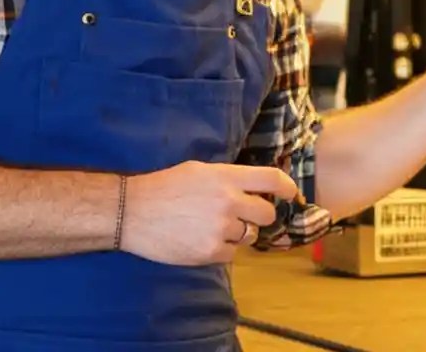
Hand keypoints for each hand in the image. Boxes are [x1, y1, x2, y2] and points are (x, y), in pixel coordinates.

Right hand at [119, 161, 297, 265]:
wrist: (133, 211)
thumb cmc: (164, 187)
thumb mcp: (199, 171)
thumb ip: (228, 178)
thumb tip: (252, 187)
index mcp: (226, 177)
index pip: (271, 179)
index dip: (287, 187)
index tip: (292, 195)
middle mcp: (228, 201)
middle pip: (267, 213)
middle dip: (258, 216)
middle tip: (242, 216)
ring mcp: (220, 228)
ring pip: (248, 236)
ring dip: (236, 234)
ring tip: (210, 227)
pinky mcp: (210, 252)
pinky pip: (231, 254)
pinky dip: (220, 250)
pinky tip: (201, 240)